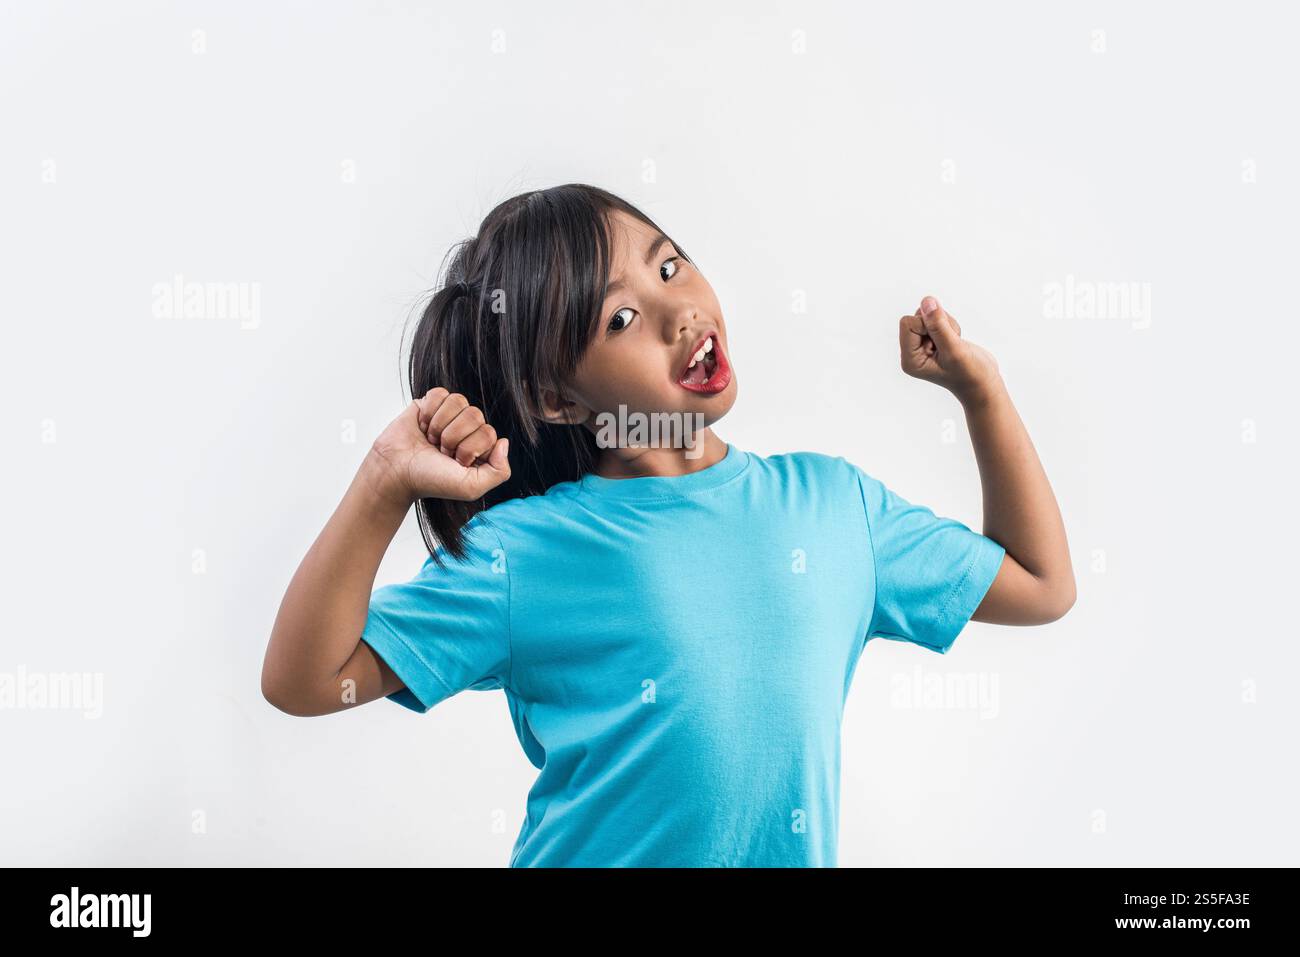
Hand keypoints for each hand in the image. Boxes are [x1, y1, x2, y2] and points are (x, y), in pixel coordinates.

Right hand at [366, 388, 510, 503]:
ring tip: (431, 440)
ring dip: (439, 425)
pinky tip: (422, 426)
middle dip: (453, 437)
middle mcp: (469, 428)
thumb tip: (504, 443)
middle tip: (440, 451)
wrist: (396, 471)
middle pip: (475, 415)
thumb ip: (499, 471)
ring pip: (458, 401)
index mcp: (481, 446)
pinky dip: (428, 412)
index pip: (489, 433)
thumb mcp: (471, 487)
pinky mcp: (430, 403)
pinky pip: (439, 394)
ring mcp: (450, 414)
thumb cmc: (431, 481)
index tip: (454, 462)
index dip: (469, 449)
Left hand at [899, 295, 1001, 404]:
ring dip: (946, 324)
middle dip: (938, 324)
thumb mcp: (954, 350)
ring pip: (928, 314)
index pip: (908, 323)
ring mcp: (922, 345)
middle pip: (916, 316)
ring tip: (955, 344)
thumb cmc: (970, 374)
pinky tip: (956, 341)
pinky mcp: (933, 339)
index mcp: (910, 360)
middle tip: (952, 343)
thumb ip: (939, 326)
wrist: (983, 383)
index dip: (928, 324)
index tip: (943, 339)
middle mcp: (912, 352)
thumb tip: (926, 301)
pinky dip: (950, 325)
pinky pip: (937, 317)